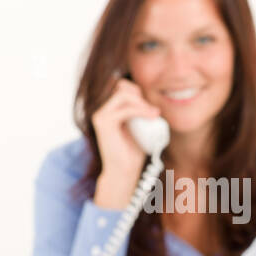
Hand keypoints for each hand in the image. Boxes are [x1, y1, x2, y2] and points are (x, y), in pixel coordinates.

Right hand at [92, 78, 162, 209]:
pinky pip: (124, 109)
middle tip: (153, 110)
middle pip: (121, 85)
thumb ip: (142, 111)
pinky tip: (152, 116)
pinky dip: (141, 110)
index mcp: (109, 107)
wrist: (125, 170)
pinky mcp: (103, 122)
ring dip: (142, 102)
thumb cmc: (134, 150)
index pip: (122, 85)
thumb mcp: (141, 126)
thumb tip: (154, 100)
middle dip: (140, 94)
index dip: (138, 90)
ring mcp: (100, 114)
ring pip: (123, 94)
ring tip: (154, 114)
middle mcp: (102, 108)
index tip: (152, 106)